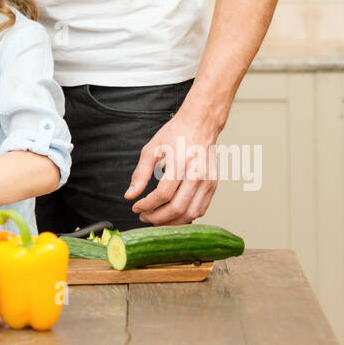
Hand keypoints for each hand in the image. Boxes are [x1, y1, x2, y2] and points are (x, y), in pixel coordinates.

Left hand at [124, 98, 225, 224]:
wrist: (200, 123)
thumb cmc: (175, 134)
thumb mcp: (152, 149)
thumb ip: (140, 174)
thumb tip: (130, 195)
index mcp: (180, 163)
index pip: (162, 194)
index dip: (147, 205)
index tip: (136, 208)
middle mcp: (197, 173)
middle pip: (177, 208)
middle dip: (157, 218)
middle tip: (144, 217)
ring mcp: (208, 180)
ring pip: (191, 213)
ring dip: (172, 222)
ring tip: (157, 219)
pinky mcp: (213, 184)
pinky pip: (201, 209)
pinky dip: (186, 217)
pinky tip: (173, 214)